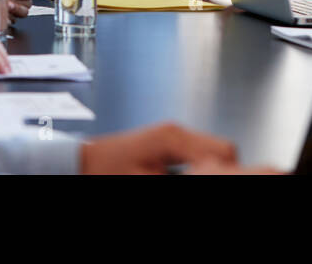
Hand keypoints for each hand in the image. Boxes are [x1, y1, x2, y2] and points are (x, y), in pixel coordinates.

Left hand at [80, 123, 236, 173]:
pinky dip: (200, 168)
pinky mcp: (170, 142)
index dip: (227, 171)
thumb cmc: (106, 171)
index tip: (216, 179)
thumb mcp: (144, 181)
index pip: (222, 151)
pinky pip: (199, 154)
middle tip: (209, 180)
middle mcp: (177, 131)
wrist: (84, 161)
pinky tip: (187, 177)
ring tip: (193, 179)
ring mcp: (174, 135)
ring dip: (211, 169)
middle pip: (223, 149)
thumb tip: (204, 173)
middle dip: (222, 170)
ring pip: (213, 151)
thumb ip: (180, 178)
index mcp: (174, 138)